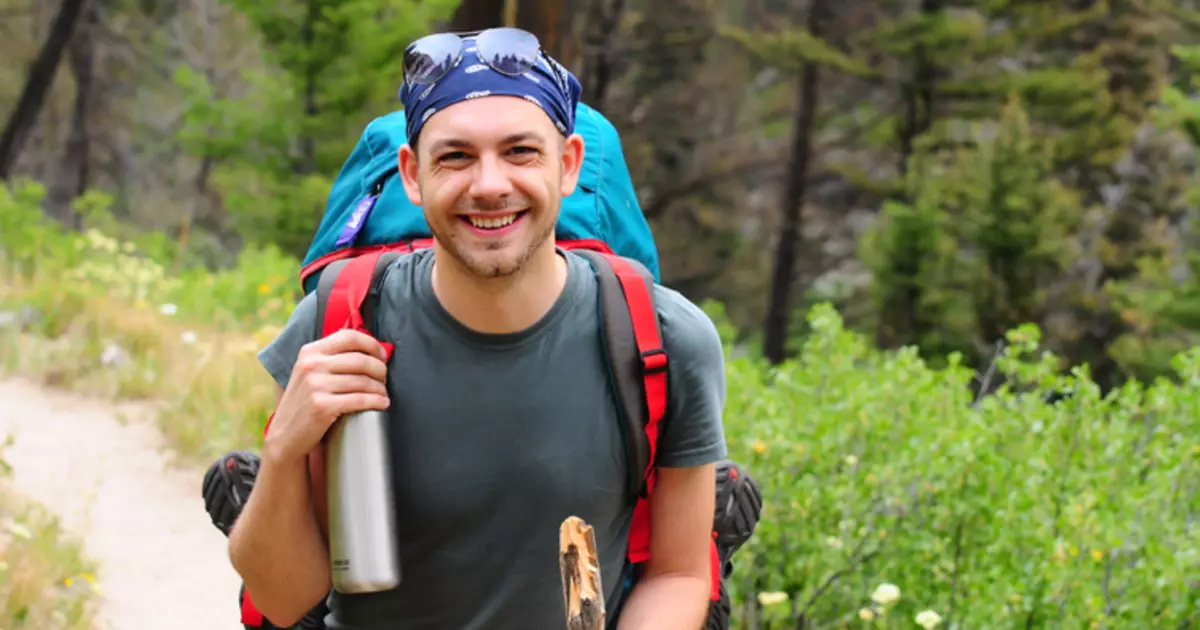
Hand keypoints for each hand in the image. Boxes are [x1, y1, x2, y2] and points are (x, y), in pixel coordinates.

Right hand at [265, 329, 390, 463]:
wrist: (285, 435)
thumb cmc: (304, 402)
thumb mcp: (309, 372)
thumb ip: (331, 358)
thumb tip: (370, 350)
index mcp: (310, 352)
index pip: (349, 337)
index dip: (372, 345)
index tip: (382, 356)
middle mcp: (311, 365)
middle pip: (361, 359)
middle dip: (380, 370)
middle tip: (384, 379)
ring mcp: (315, 385)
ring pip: (363, 381)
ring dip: (380, 388)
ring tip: (383, 393)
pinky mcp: (322, 406)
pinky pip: (360, 399)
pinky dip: (376, 401)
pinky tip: (382, 403)